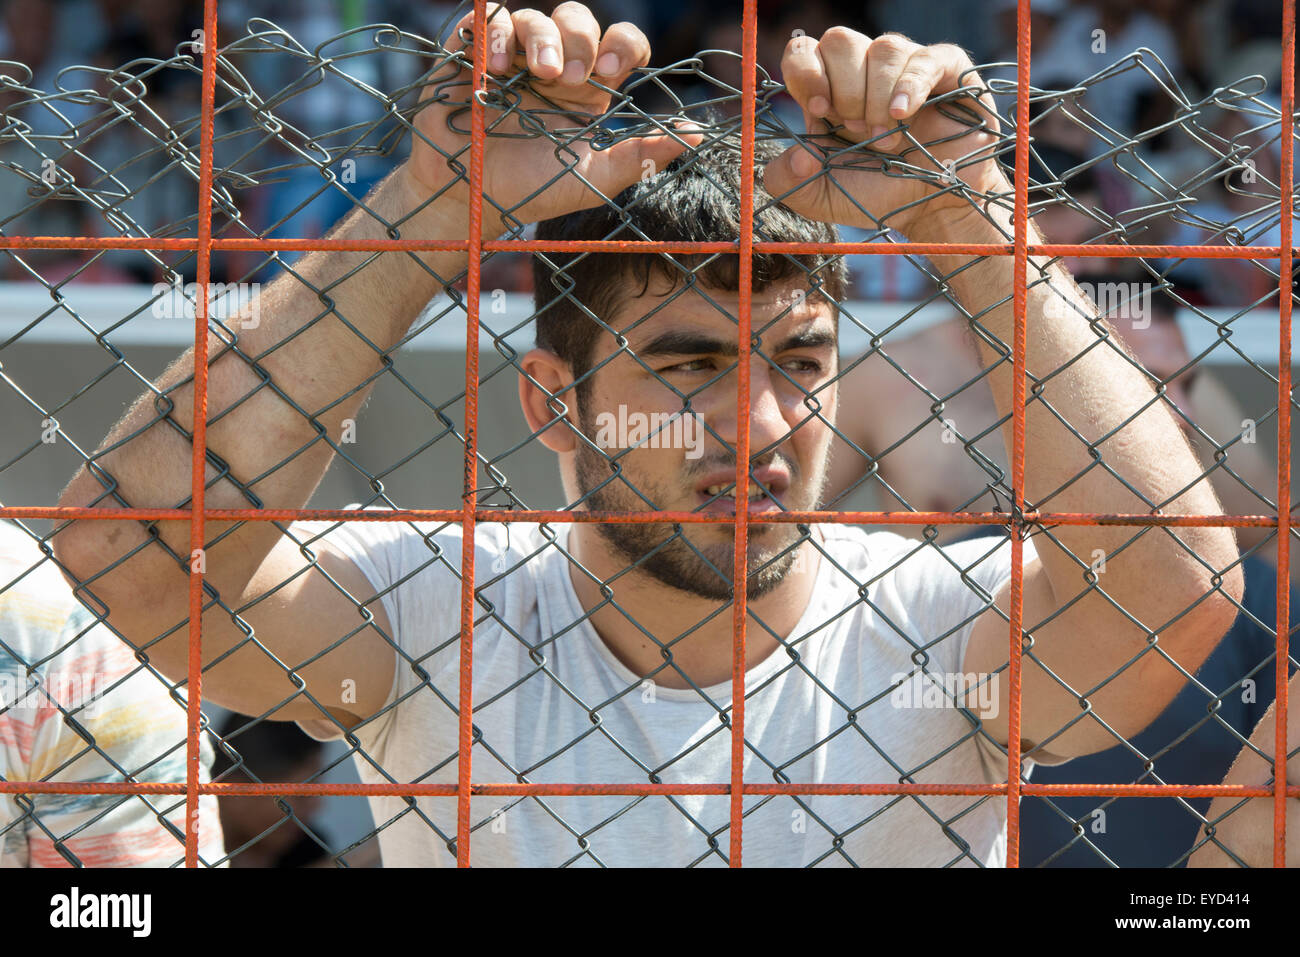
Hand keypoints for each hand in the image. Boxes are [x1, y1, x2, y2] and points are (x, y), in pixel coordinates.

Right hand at [407, 2, 702, 236]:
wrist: (470, 204)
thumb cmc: (532, 191)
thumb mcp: (593, 178)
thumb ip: (640, 157)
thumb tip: (698, 137)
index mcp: (588, 87)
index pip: (620, 44)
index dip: (623, 45)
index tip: (614, 71)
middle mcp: (553, 65)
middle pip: (578, 20)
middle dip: (580, 41)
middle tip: (570, 79)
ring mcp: (513, 56)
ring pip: (534, 16)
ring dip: (542, 37)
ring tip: (538, 73)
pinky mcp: (472, 53)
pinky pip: (488, 18)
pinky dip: (496, 33)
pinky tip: (499, 67)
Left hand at [764, 30, 1004, 237]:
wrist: (928, 209)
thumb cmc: (873, 195)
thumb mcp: (817, 197)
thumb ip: (786, 180)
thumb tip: (794, 155)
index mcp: (827, 89)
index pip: (803, 52)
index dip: (806, 73)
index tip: (819, 109)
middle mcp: (864, 70)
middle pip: (840, 41)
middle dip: (845, 91)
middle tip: (857, 132)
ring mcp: (905, 66)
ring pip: (883, 48)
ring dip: (878, 100)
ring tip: (885, 141)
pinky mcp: (946, 71)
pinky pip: (926, 58)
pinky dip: (910, 85)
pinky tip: (904, 114)